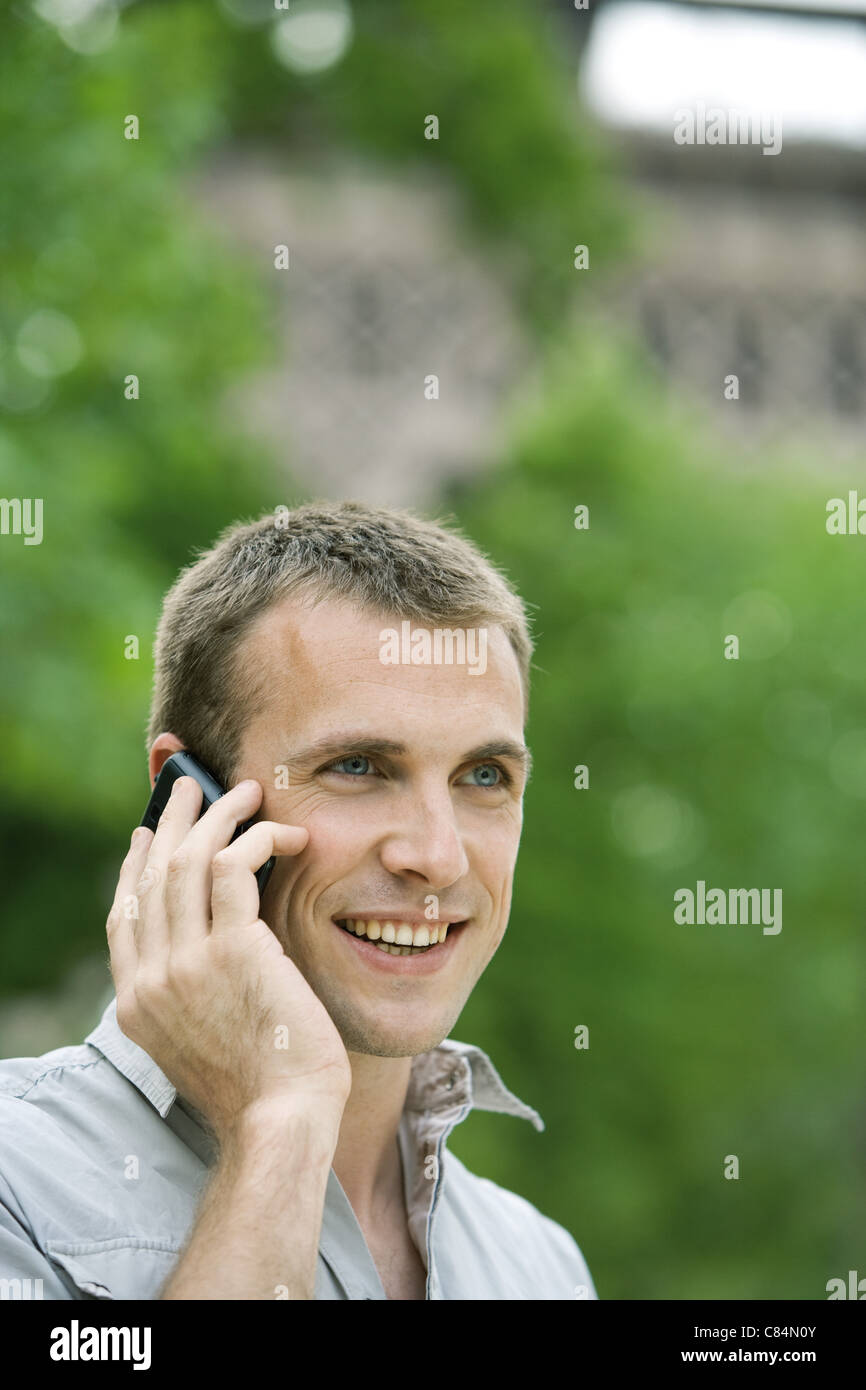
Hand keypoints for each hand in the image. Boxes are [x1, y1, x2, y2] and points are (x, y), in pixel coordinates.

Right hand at [107, 776, 350, 1142]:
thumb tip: (215, 952)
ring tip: (245, 790)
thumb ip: (195, 996)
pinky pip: (232, 868)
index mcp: (136, 1005)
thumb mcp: (202, 1044)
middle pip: (150, 877)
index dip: (133, 869)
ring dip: (217, 816)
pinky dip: (256, 839)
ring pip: (188, 862)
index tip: (143, 837)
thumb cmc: (260, 1089)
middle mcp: (151, 979)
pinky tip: (282, 831)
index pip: (123, 918)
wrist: (281, 1121)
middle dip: (169, 823)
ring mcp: (185, 963)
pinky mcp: (232, 949)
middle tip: (188, 787)